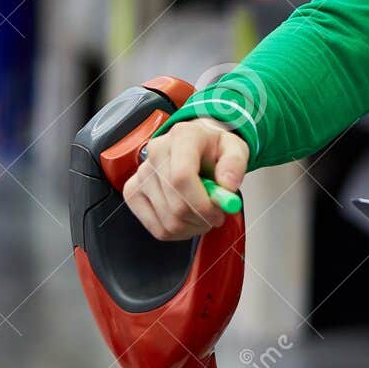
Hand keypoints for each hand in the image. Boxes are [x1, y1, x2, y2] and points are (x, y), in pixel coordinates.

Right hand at [124, 117, 247, 240]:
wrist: (197, 145)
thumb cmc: (214, 149)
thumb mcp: (236, 149)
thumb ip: (236, 165)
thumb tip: (227, 187)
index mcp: (183, 136)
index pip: (182, 177)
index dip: (202, 203)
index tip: (219, 212)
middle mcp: (156, 151)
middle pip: (176, 204)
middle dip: (202, 219)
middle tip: (216, 214)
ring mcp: (141, 173)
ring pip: (168, 221)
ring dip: (192, 227)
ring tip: (203, 213)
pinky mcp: (132, 192)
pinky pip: (157, 228)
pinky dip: (177, 231)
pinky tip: (188, 218)